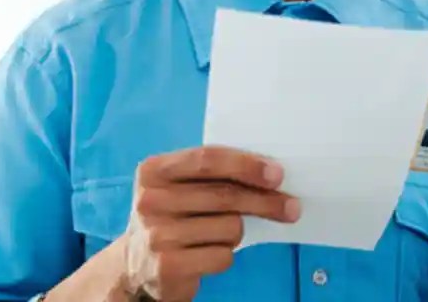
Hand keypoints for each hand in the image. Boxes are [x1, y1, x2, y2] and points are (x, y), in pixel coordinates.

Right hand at [121, 146, 299, 301]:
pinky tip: (209, 253)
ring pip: (229, 227)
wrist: (135, 264)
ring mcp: (157, 234)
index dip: (246, 165)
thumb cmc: (171, 217)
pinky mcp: (168, 266)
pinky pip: (222, 256)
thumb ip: (211, 175)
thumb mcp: (178, 187)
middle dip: (265, 201)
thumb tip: (270, 175)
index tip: (277, 174)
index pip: (207, 160)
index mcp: (153, 170)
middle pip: (224, 195)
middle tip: (292, 207)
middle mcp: (150, 200)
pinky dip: (225, 255)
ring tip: (221, 234)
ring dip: (237, 232)